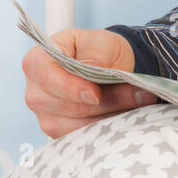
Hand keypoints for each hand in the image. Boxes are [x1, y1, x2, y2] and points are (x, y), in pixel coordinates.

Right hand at [22, 28, 155, 138]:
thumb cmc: (99, 50)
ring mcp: (46, 115)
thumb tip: (93, 66)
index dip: (70, 88)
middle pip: (66, 105)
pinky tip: (128, 115)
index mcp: (37, 61)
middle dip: (105, 101)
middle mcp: (36, 91)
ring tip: (141, 100)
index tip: (96, 94)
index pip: (47, 77)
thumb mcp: (101, 40)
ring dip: (111, 115)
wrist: (109, 66)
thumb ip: (95, 52)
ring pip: (78, 124)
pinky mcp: (60, 132)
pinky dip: (108, 127)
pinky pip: (84, 136)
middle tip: (140, 93)